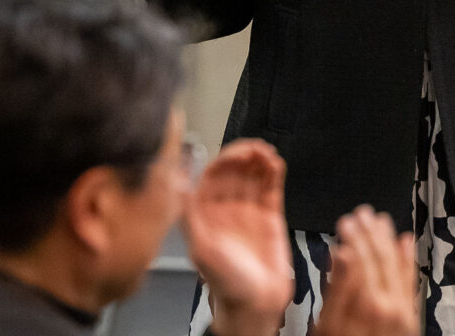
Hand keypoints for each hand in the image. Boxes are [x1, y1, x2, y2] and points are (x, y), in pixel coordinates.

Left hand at [183, 140, 293, 335]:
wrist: (256, 304)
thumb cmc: (225, 284)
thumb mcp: (202, 249)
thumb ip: (190, 215)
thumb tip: (177, 185)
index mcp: (205, 215)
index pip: (210, 177)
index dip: (223, 161)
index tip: (235, 154)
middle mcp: (225, 210)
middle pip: (233, 172)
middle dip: (243, 156)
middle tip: (255, 149)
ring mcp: (248, 211)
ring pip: (252, 176)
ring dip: (259, 160)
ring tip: (267, 153)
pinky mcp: (269, 217)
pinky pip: (271, 188)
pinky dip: (274, 173)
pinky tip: (277, 164)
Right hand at [312, 206, 418, 335]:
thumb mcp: (326, 328)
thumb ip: (337, 289)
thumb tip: (341, 252)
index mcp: (366, 303)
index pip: (361, 257)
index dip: (354, 235)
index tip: (347, 220)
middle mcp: (389, 304)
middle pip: (380, 258)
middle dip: (371, 233)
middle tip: (364, 213)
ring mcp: (402, 312)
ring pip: (397, 265)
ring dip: (388, 241)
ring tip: (382, 222)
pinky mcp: (409, 321)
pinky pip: (411, 282)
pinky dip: (408, 260)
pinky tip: (406, 244)